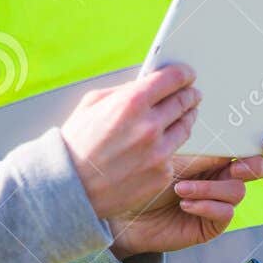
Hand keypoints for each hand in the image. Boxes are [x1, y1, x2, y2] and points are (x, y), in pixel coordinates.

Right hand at [60, 65, 201, 220]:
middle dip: (190, 95)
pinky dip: (168, 148)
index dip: (184, 74)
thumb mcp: (92, 103)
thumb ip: (124, 90)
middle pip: (184, 102)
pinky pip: (173, 155)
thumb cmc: (77, 142)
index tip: (188, 74)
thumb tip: (149, 83)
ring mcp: (158, 153)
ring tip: (184, 114)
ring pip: (185, 128)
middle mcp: (149, 127)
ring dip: (186, 118)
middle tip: (192, 94)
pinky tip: (159, 146)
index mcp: (131, 103)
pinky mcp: (161, 175)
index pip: (172, 79)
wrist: (69, 188)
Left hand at [109, 133, 262, 257]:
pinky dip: (206, 205)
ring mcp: (218, 200)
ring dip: (210, 188)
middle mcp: (221, 175)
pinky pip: (224, 213)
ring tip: (181, 188)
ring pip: (237, 191)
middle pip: (255, 168)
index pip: (250, 144)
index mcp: (215, 152)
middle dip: (251, 167)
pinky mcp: (211, 224)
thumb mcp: (173, 153)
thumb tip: (223, 130)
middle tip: (234, 168)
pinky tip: (185, 204)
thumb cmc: (143, 175)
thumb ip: (200, 144)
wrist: (123, 211)